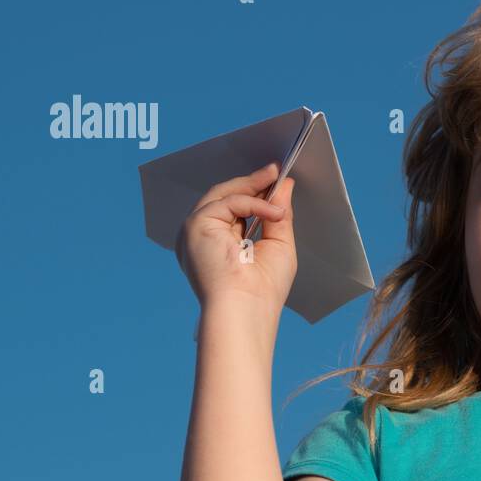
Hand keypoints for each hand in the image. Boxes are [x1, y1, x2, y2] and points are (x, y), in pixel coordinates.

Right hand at [174, 162, 296, 316]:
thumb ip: (278, 214)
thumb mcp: (278, 244)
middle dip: (252, 182)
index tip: (276, 178)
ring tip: (277, 177)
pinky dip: (254, 203)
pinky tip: (274, 212)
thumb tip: (284, 185)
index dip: (253, 192)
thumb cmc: (263, 290)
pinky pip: (228, 202)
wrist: (246, 310)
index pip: (232, 210)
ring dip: (253, 186)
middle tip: (276, 170)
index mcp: (216, 244)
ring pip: (223, 194)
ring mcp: (195, 230)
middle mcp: (201, 236)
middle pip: (224, 197)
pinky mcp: (196, 226)